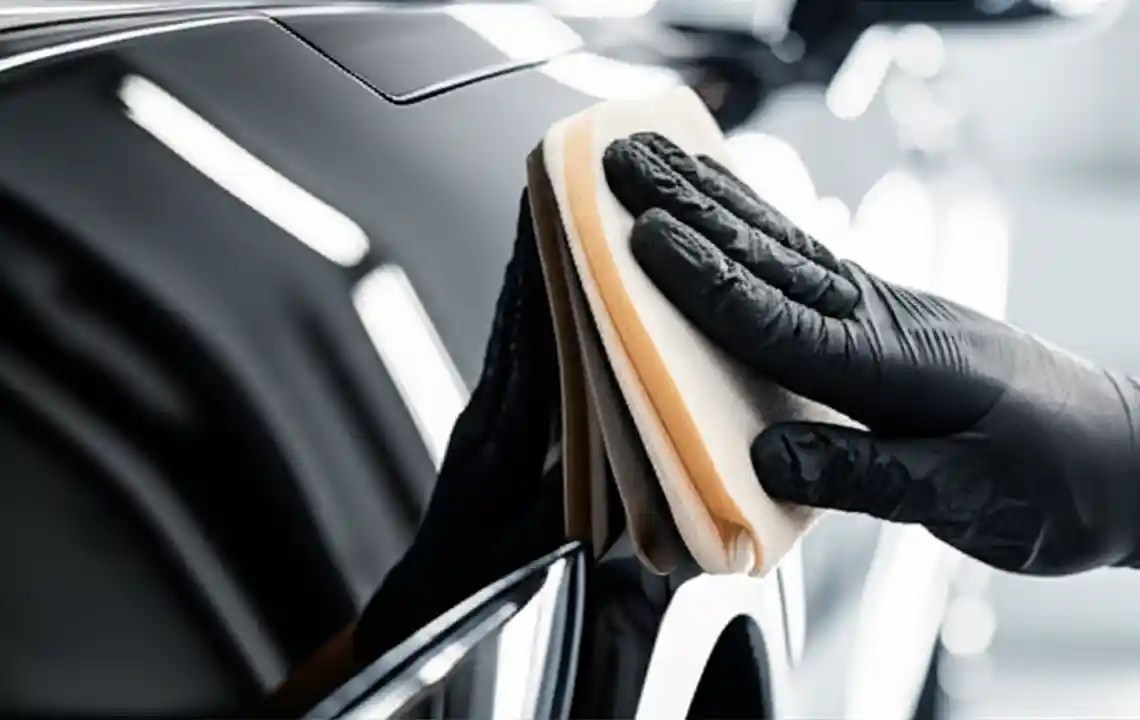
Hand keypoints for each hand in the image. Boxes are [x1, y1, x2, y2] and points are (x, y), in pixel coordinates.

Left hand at [355, 194, 563, 661]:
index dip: (546, 284)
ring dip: (528, 271)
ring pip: (510, 332)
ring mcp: (485, 419)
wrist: (421, 609)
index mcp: (502, 445)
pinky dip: (524, 308)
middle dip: (536, 253)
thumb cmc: (478, 591)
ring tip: (548, 210)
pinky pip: (510, 355)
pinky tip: (541, 280)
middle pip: (516, 322)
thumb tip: (627, 449)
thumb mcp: (537, 557)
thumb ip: (579, 503)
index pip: (531, 347)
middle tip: (555, 184)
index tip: (560, 221)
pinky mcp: (487, 426)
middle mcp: (490, 420)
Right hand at [604, 132, 1139, 577]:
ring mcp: (894, 318)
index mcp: (908, 369)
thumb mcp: (975, 501)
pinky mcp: (894, 327)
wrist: (1139, 463)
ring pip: (790, 252)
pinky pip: (813, 270)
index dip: (712, 285)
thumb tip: (770, 460)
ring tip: (661, 164)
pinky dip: (765, 233)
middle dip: (696, 211)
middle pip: (777, 263)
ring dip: (720, 206)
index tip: (645, 239)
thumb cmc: (1065, 485)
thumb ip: (872, 479)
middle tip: (626, 163)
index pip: (789, 322)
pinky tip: (733, 211)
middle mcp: (893, 326)